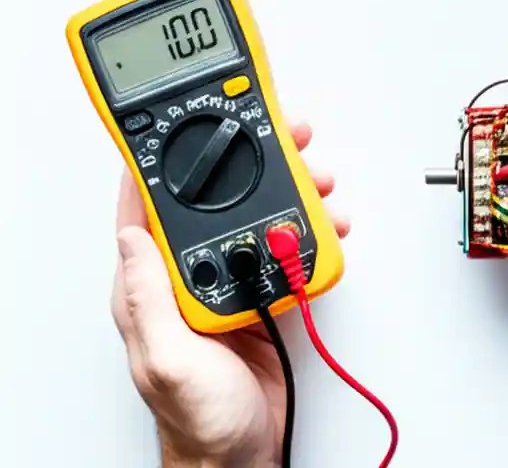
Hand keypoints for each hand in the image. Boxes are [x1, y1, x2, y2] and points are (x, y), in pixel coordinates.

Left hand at [113, 122, 349, 467]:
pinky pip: (290, 253)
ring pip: (262, 220)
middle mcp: (191, 280)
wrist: (243, 457)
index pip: (150, 210)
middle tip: (284, 135)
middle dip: (253, 161)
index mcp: (153, 287)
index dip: (164, 162)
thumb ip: (150, 298)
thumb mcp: (167, 360)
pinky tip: (329, 222)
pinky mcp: (266, 298)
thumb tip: (131, 236)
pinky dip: (315, 233)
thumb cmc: (199, 421)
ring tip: (321, 179)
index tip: (186, 120)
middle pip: (218, 203)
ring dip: (295, 194)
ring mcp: (231, 286)